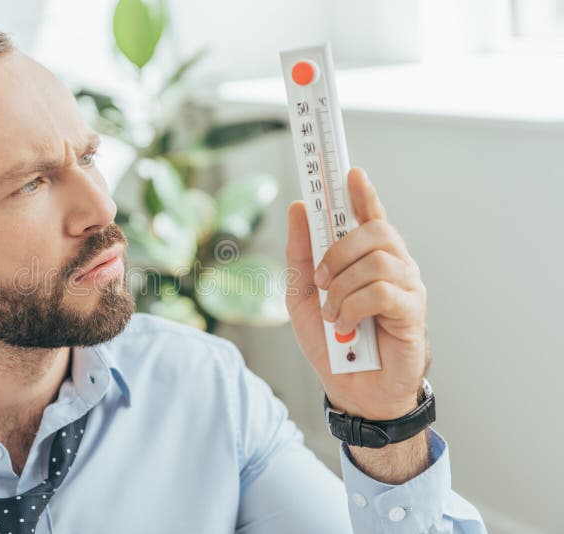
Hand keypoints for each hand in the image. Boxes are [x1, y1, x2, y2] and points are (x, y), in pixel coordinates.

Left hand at [285, 167, 429, 420]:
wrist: (350, 390)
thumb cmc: (331, 342)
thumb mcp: (301, 295)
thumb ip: (300, 254)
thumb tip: (299, 207)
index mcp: (366, 258)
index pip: (370, 214)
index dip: (362, 191)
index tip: (348, 170)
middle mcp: (393, 265)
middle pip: (375, 231)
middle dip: (338, 250)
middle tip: (320, 279)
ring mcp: (407, 287)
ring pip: (377, 259)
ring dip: (342, 284)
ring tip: (331, 310)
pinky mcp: (412, 313)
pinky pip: (382, 291)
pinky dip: (353, 305)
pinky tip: (344, 323)